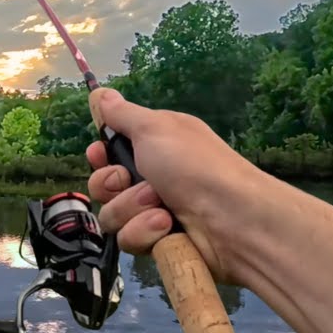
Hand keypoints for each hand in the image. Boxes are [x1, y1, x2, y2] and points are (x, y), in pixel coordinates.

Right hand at [84, 88, 265, 283]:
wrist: (232, 216)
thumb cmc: (193, 164)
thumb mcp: (154, 128)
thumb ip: (122, 113)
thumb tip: (100, 91)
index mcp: (154, 146)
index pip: (110, 152)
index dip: (100, 155)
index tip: (100, 155)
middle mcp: (152, 177)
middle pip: (104, 185)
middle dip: (112, 184)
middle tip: (129, 180)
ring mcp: (154, 211)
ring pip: (113, 215)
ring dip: (132, 209)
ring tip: (161, 207)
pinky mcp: (158, 240)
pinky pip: (130, 238)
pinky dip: (146, 232)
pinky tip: (167, 227)